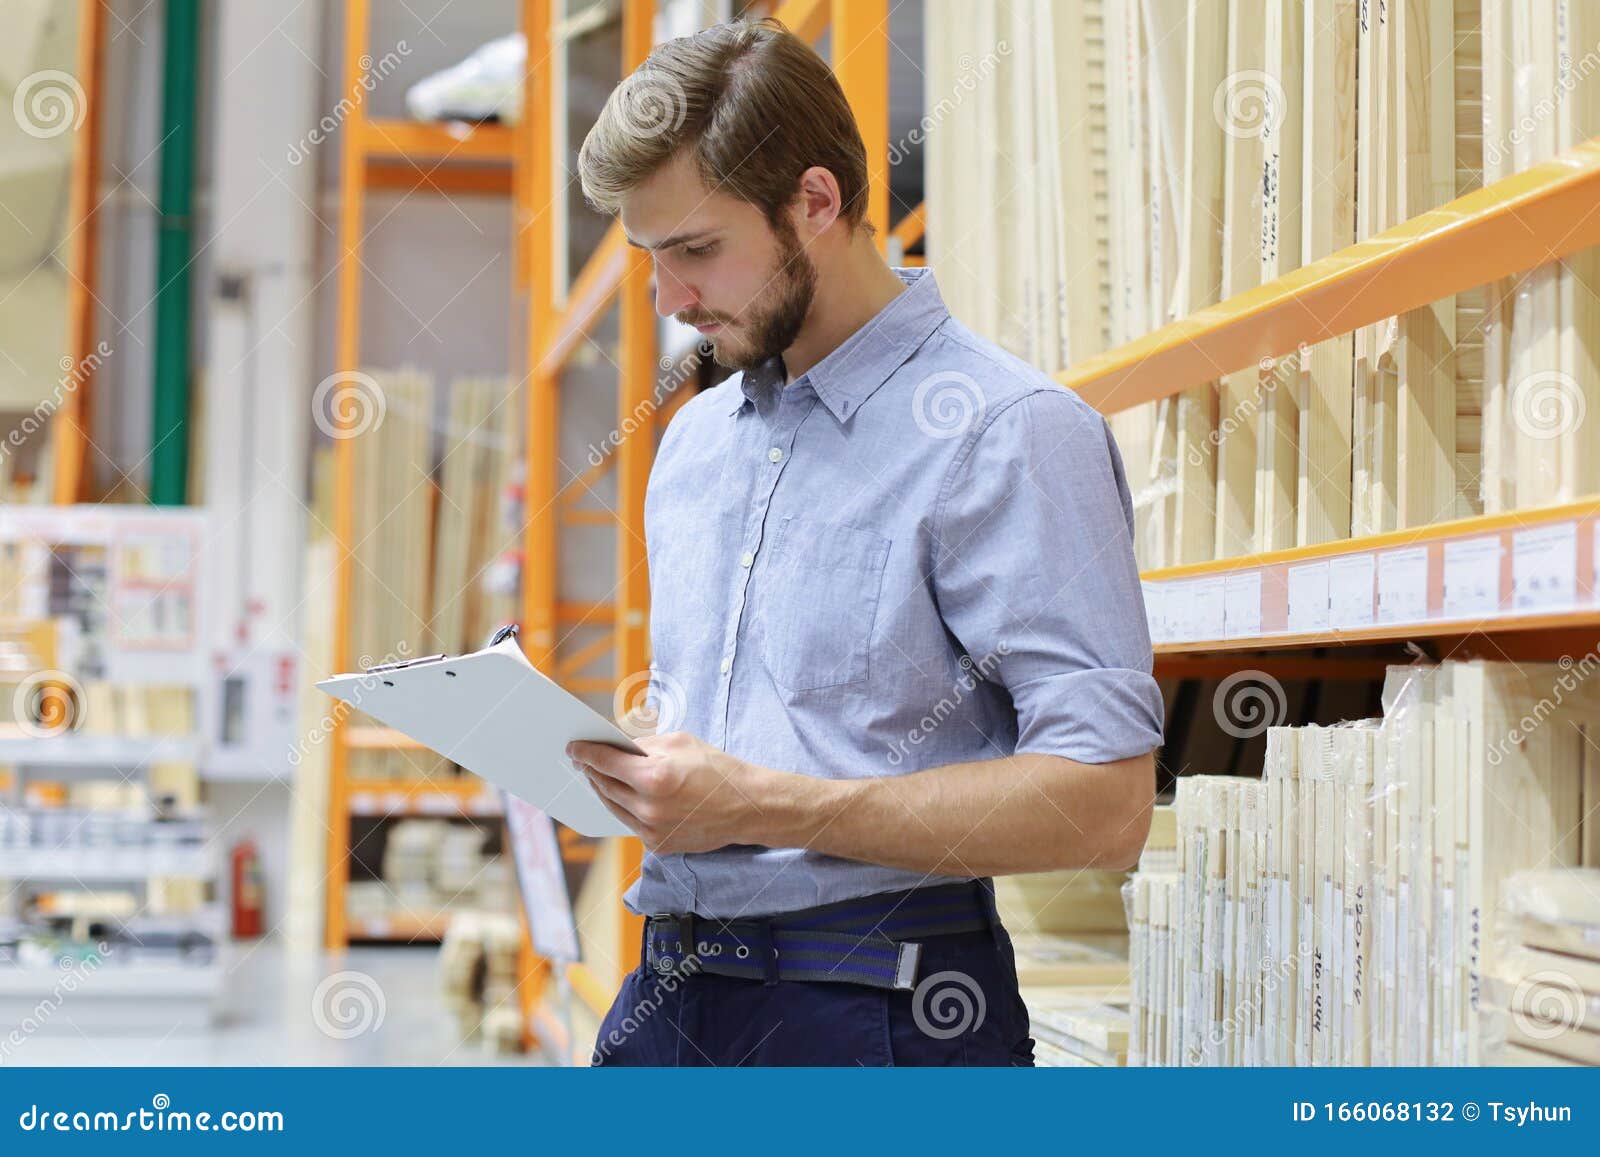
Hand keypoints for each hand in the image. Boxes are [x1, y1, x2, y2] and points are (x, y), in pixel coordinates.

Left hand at [567, 731, 772, 853]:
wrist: (747, 807)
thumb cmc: (717, 768)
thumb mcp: (680, 742)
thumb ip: (644, 745)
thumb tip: (616, 748)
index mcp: (654, 777)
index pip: (605, 763)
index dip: (585, 753)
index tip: (572, 748)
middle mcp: (649, 808)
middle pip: (604, 786)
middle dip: (590, 771)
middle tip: (580, 760)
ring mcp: (652, 830)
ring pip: (613, 807)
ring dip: (602, 790)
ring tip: (595, 776)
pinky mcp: (658, 845)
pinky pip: (631, 823)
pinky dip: (623, 807)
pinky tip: (619, 795)